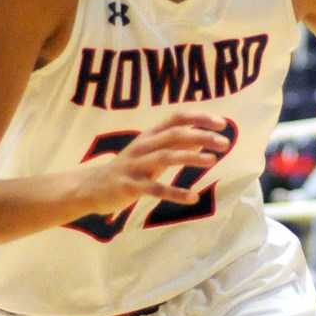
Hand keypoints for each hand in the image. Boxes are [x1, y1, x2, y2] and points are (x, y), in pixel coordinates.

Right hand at [71, 112, 231, 211]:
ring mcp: (135, 166)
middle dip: (201, 137)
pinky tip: (193, 198)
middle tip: (224, 143)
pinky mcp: (130, 186)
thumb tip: (200, 139)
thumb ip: (171, 145)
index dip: (199, 118)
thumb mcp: (149, 152)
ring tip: (212, 161)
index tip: (221, 123)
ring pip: (165, 157)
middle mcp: (142, 146)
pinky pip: (155, 189)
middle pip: (174, 135)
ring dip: (191, 158)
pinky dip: (175, 193)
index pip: (176, 118)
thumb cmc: (127, 169)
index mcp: (148, 136)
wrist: (90, 188)